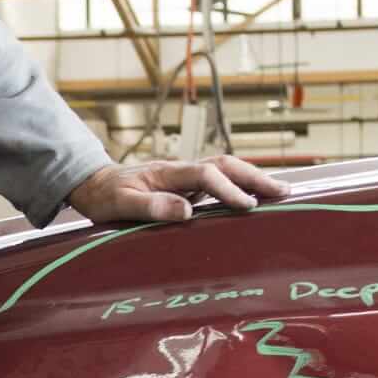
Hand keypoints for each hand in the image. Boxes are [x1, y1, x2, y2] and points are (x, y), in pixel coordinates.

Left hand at [65, 154, 286, 226]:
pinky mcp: (187, 186)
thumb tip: (185, 212)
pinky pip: (220, 182)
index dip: (228, 189)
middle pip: (225, 165)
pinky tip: (257, 198)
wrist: (95, 186)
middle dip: (255, 177)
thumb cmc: (105, 197)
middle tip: (283, 193)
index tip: (247, 207)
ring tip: (280, 193)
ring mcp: (185, 177)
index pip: (206, 175)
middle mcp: (181, 170)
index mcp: (167, 173)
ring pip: (226, 170)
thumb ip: (150, 207)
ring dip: (253, 179)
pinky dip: (241, 186)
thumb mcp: (120, 205)